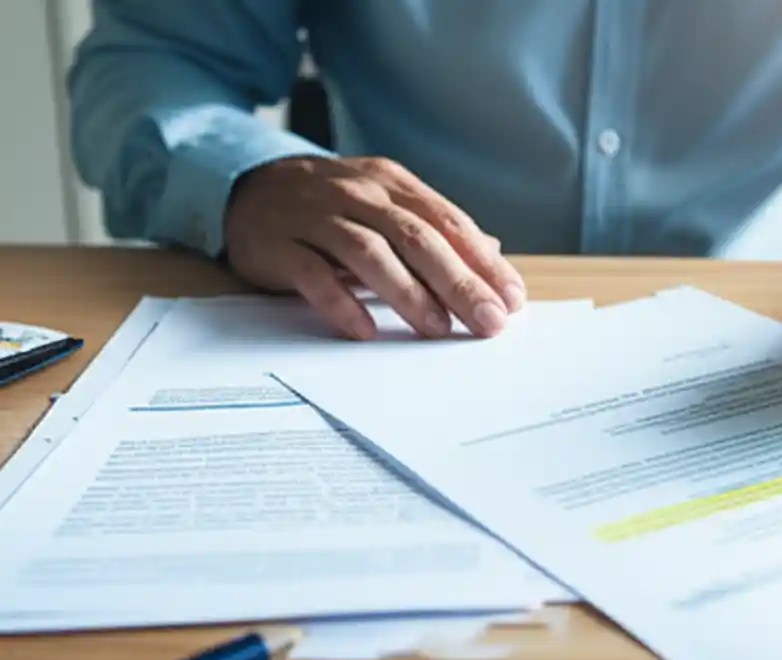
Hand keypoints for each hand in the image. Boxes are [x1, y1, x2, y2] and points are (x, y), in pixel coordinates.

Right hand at [225, 156, 524, 339]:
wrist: (247, 189)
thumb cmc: (332, 206)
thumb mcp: (386, 206)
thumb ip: (435, 230)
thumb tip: (492, 256)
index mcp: (392, 184)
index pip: (448, 223)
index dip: (483, 262)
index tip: (512, 300)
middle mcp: (358, 195)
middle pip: (417, 238)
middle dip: (458, 282)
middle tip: (487, 322)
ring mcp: (315, 217)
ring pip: (369, 252)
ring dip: (408, 293)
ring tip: (437, 328)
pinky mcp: (278, 245)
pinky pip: (313, 274)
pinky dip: (341, 302)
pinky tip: (364, 330)